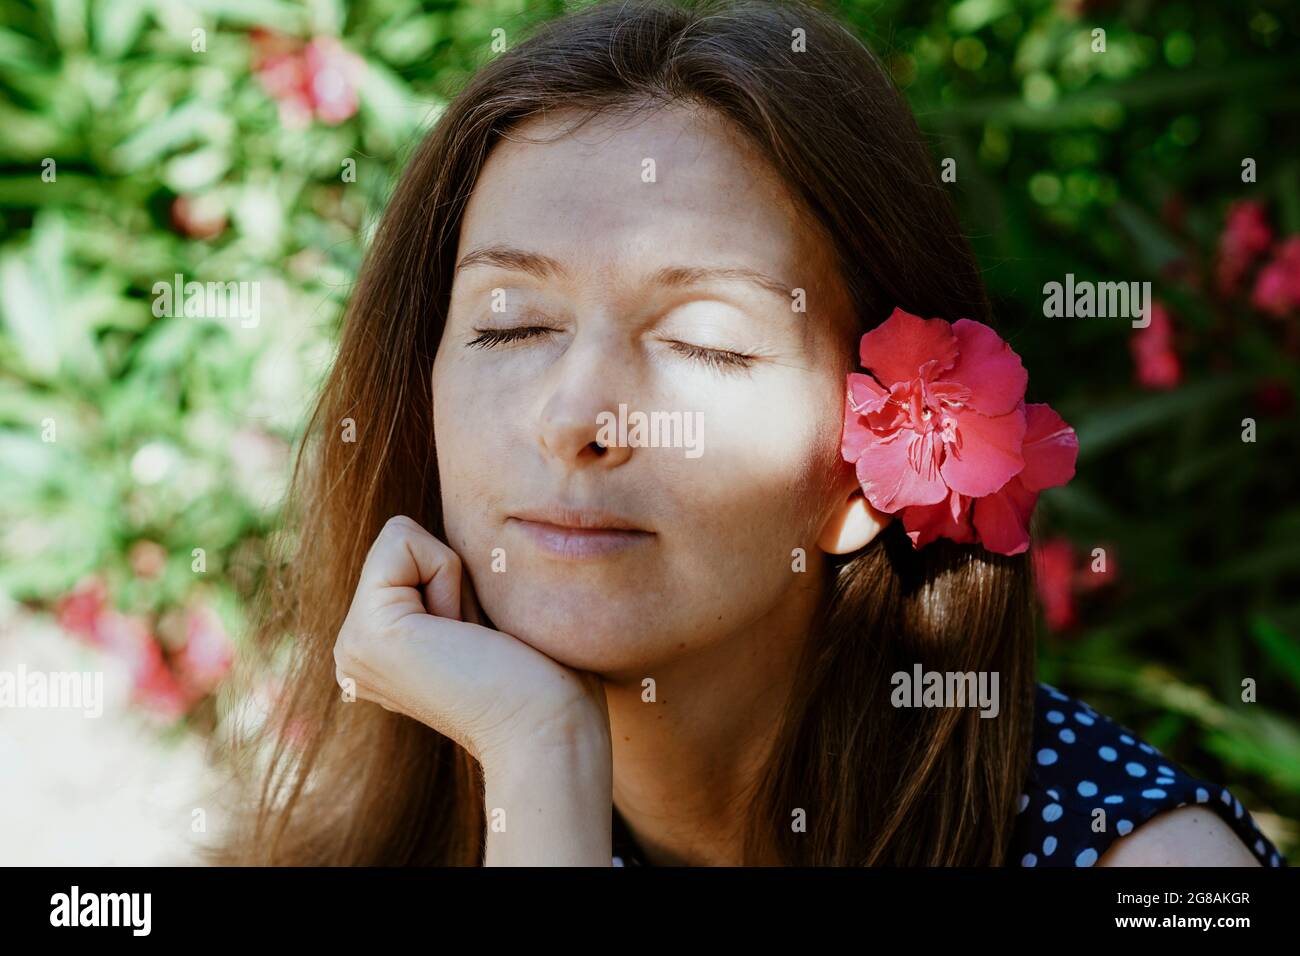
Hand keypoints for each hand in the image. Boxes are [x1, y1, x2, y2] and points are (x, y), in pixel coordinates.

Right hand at [333, 515, 610, 768]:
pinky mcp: (366, 635)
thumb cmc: (542, 676)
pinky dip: (447, 573)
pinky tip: (462, 636)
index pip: (405, 549)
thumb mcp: (479, 617)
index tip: (478, 636)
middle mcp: (352, 650)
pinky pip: (402, 540)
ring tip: (471, 643)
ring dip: (454, 579)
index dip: (458, 576)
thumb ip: (448, 584)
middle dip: (454, 576)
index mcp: (376, 648)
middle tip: (477, 642)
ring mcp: (350, 646)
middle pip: (400, 541)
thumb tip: (435, 533)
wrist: (548, 729)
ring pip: (400, 538)